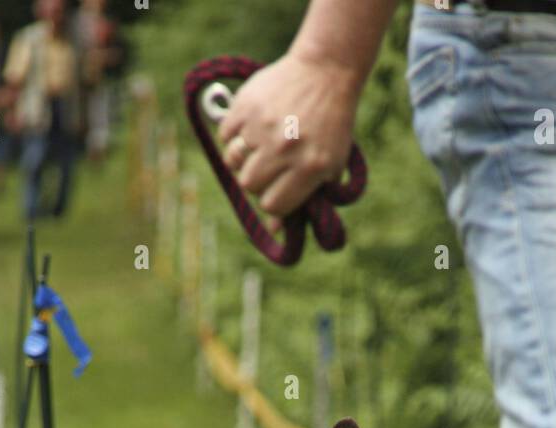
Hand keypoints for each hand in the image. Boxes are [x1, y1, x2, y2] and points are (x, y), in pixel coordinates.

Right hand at [218, 52, 359, 219]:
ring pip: (233, 161)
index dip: (274, 202)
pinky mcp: (246, 105)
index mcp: (309, 167)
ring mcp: (263, 125)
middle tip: (268, 167)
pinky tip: (250, 128)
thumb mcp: (330, 165)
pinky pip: (225, 135)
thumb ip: (304, 198)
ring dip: (241, 159)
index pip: (273, 205)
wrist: (326, 71)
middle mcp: (284, 148)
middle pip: (249, 185)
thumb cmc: (330, 125)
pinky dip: (233, 135)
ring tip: (256, 147)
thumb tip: (274, 228)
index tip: (278, 190)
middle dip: (257, 181)